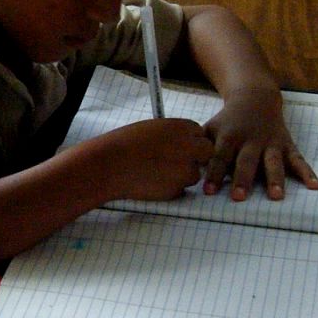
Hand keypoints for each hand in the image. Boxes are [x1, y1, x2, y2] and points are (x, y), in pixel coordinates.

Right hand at [91, 118, 214, 201]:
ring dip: (182, 175)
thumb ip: (174, 135)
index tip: (178, 147)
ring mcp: (185, 169)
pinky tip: (152, 181)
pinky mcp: (177, 189)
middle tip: (176, 162)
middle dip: (196, 158)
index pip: (200, 134)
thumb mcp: (154, 128)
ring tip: (156, 172)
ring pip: (194, 174)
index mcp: (182, 128)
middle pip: (207, 153)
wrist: (111, 164)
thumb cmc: (126, 143)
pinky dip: (170, 188)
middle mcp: (190, 147)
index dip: (190, 142)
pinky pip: (180, 189)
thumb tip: (184, 143)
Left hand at [201, 86, 317, 201]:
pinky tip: (314, 186)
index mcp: (230, 136)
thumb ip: (199, 146)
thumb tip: (183, 165)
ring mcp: (271, 143)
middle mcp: (251, 140)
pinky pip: (298, 160)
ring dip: (275, 179)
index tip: (209, 192)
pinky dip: (307, 172)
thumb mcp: (211, 127)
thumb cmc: (228, 121)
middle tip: (239, 197)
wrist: (254, 98)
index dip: (215, 174)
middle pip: (247, 161)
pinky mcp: (286, 145)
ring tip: (276, 196)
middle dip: (243, 179)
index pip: (221, 157)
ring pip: (273, 162)